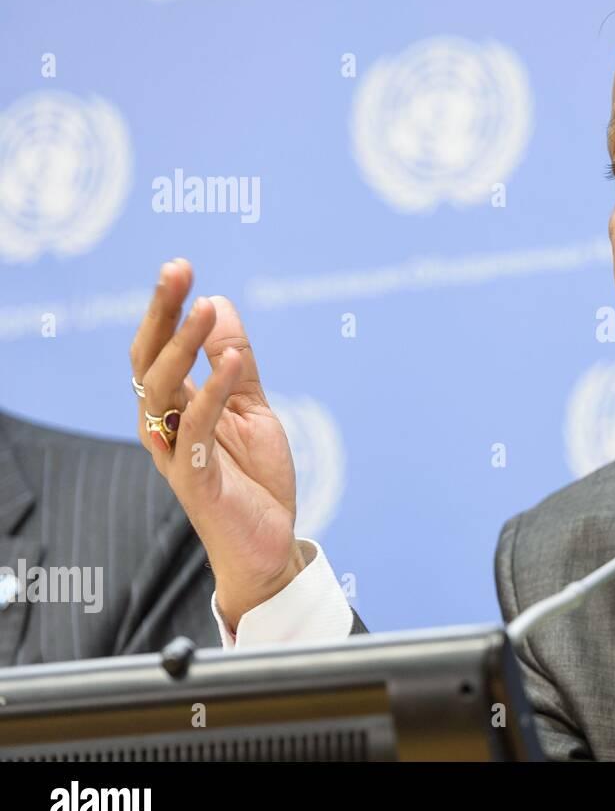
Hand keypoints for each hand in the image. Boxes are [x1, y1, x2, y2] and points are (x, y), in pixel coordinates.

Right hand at [130, 258, 303, 630]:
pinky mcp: (194, 477)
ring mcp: (175, 450)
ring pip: (161, 389)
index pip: (159, 348)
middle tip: (176, 270)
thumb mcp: (252, 409)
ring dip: (184, 345)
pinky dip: (213, 392)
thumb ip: (236, 365)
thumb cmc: (254, 478)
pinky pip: (197, 428)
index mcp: (176, 406)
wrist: (269, 543)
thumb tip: (220, 304)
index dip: (166, 308)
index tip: (180, 267)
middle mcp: (165, 425)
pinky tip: (232, 362)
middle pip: (148, 359)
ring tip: (205, 307)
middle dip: (161, 313)